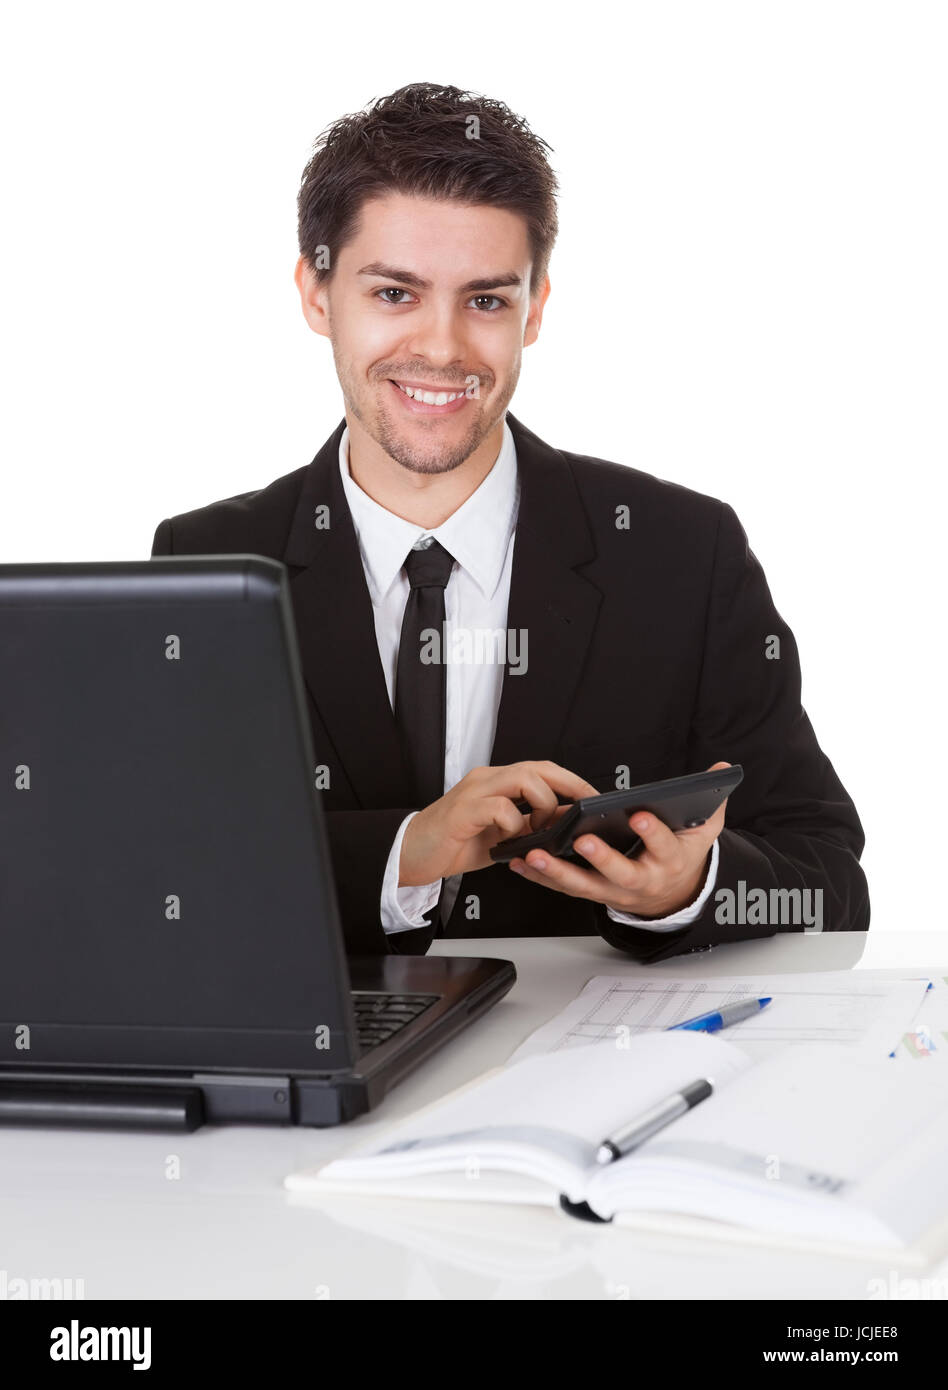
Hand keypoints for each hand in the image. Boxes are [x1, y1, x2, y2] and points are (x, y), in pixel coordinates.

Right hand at [399, 761, 598, 886]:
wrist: (409, 853)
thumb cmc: (452, 843)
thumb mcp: (500, 835)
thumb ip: (527, 827)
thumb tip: (562, 827)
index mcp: (496, 783)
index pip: (542, 769)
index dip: (571, 781)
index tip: (592, 798)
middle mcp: (487, 780)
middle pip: (539, 767)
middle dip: (569, 786)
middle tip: (584, 808)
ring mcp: (475, 792)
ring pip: (524, 779)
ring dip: (542, 805)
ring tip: (539, 828)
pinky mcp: (464, 811)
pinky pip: (501, 808)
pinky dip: (515, 825)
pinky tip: (509, 840)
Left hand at [508, 762, 732, 917]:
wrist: (673, 893)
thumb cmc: (681, 854)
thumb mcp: (703, 829)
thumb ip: (712, 799)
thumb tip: (722, 769)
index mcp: (669, 861)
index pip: (664, 847)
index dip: (653, 833)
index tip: (640, 816)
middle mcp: (641, 881)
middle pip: (621, 873)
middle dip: (603, 859)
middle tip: (585, 840)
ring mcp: (614, 891)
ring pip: (585, 886)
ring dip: (559, 871)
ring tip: (536, 853)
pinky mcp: (592, 893)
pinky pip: (564, 888)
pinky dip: (541, 877)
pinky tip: (521, 862)